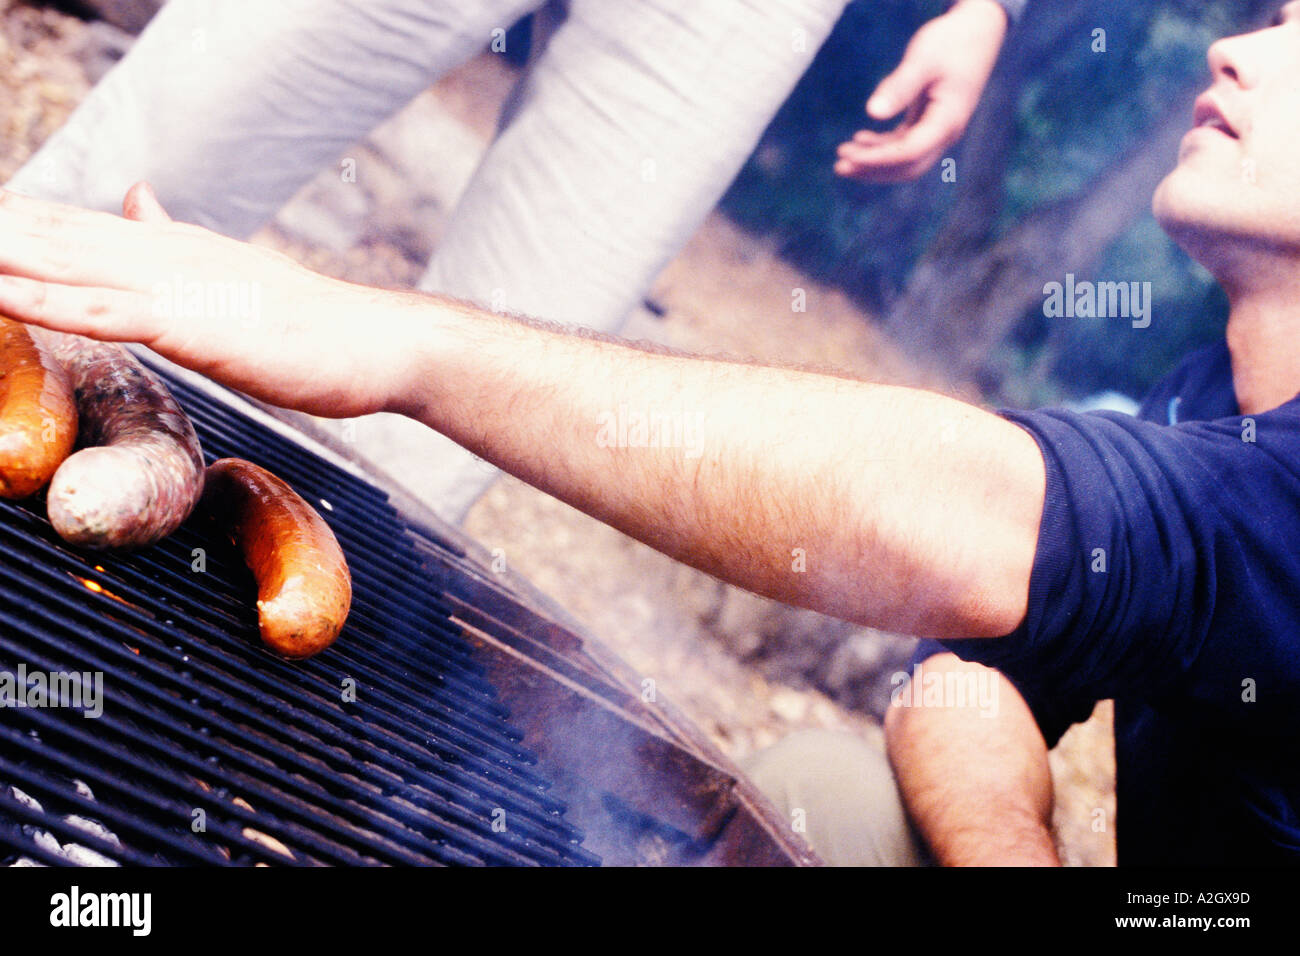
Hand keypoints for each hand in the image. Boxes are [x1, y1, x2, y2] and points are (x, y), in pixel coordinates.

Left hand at [0, 184, 429, 417]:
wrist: (375, 342)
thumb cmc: (314, 322)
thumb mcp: (234, 273)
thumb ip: (175, 238)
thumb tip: (136, 198)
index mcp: (175, 249)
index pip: (76, 228)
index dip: (17, 218)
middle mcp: (166, 257)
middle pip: (55, 237)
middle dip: (2, 229)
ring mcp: (176, 290)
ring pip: (66, 266)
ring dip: (7, 256)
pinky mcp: (191, 327)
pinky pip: (103, 314)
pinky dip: (46, 301)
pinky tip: (1, 292)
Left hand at [835, 0, 1007, 182]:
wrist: (977, 30)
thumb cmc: (951, 41)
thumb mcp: (923, 60)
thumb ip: (900, 86)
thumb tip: (872, 112)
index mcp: (947, 121)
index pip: (909, 153)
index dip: (876, 158)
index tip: (847, 154)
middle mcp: (946, 133)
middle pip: (907, 167)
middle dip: (873, 169)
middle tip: (839, 166)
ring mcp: (939, 130)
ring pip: (905, 160)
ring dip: (874, 161)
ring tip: (842, 156)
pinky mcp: (931, 123)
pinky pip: (905, 144)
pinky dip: (882, 146)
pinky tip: (860, 139)